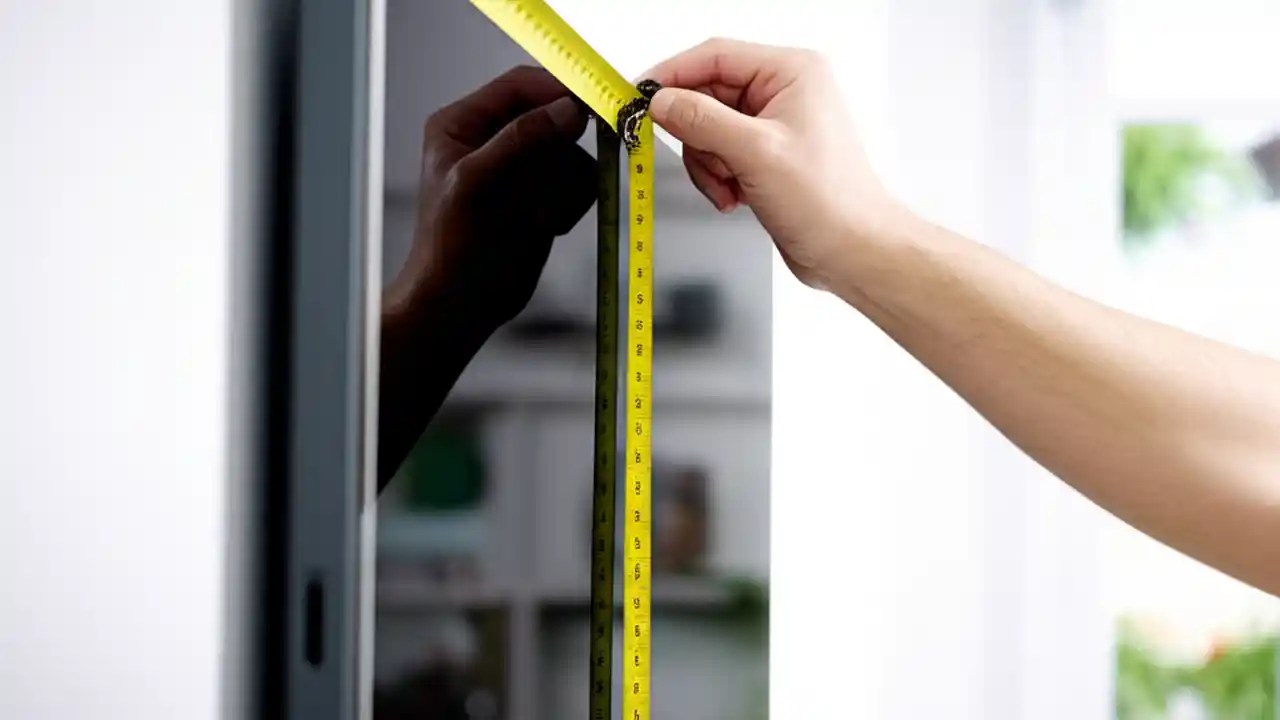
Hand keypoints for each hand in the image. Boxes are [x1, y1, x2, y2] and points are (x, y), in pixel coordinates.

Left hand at [377, 66, 595, 485]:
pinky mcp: (544, 197)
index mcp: (464, 124)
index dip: (558, 91)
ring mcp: (522, 169)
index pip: (521, 86)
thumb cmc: (450, 246)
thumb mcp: (478, 183)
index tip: (594, 104)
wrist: (460, 305)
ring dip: (566, 185)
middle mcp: (495, 140)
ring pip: (573, 153)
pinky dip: (572, 204)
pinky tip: (547, 226)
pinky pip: (579, 183)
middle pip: (555, 118)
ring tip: (540, 215)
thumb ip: (522, 138)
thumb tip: (569, 109)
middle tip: (568, 173)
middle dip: (564, 150)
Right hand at [645, 39, 898, 288]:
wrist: (853, 250)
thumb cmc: (830, 201)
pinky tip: (736, 196)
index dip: (673, 74)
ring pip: (707, 129)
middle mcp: (783, 91)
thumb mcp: (755, 154)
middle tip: (705, 163)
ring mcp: (774, 124)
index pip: (715, 56)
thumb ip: (701, 121)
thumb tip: (662, 101)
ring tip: (729, 188)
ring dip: (707, 164)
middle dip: (698, 137)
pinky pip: (719, 153)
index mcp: (791, 72)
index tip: (640, 97)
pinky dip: (718, 177)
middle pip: (707, 96)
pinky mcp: (766, 154)